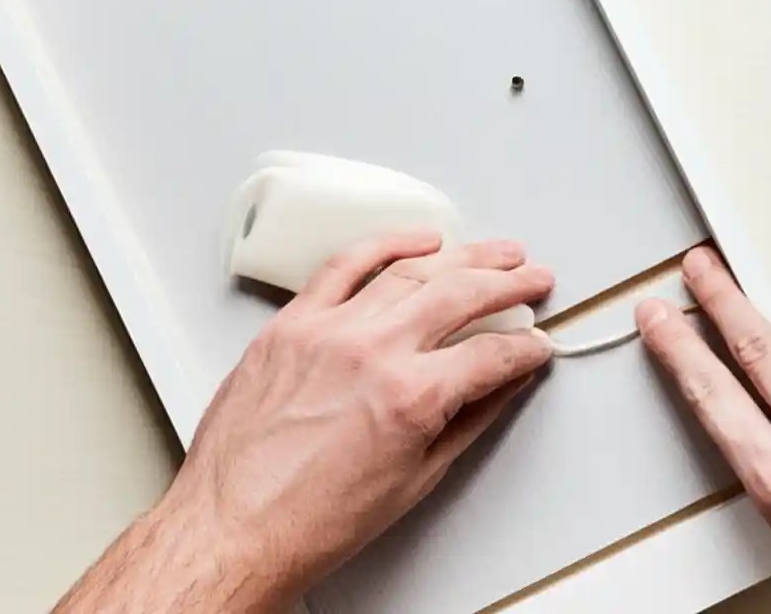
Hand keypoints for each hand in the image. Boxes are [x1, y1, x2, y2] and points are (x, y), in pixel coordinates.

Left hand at [56, 233, 554, 612]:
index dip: (527, 348)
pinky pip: (344, 266)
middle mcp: (373, 352)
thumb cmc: (312, 520)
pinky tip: (419, 240)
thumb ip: (469, 420)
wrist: (233, 529)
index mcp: (411, 397)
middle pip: (462, 294)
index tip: (537, 345)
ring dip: (463, 255)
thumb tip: (502, 385)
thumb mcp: (417, 478)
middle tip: (535, 278)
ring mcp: (328, 330)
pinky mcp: (290, 324)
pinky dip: (386, 245)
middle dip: (510, 284)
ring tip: (495, 252)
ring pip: (411, 270)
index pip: (493, 354)